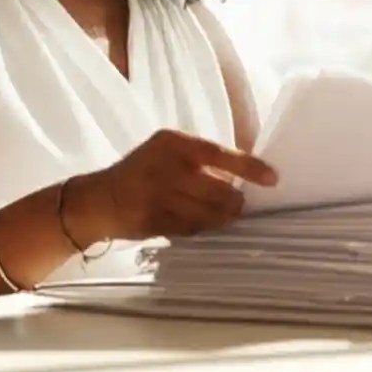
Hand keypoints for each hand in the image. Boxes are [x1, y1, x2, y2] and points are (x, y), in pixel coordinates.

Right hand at [65, 129, 278, 243]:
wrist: (98, 199)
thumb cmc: (142, 172)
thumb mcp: (166, 152)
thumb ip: (199, 160)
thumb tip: (243, 176)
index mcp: (172, 142)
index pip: (218, 153)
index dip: (249, 167)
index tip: (272, 178)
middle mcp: (165, 165)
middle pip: (219, 190)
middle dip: (235, 202)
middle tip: (239, 204)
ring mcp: (157, 195)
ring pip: (209, 214)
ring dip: (222, 218)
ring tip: (223, 215)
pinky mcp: (153, 220)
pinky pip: (192, 229)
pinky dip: (202, 228)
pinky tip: (200, 223)